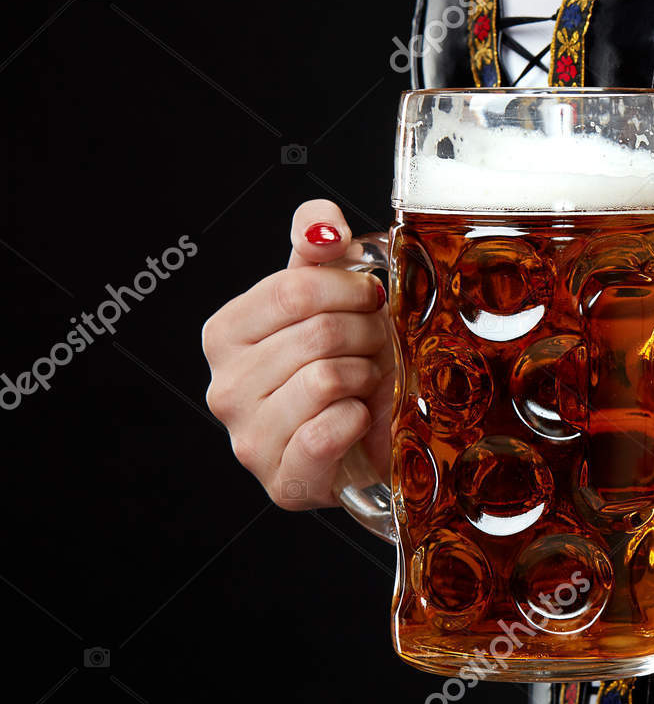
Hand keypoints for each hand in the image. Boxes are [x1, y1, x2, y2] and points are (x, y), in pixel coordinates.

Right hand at [202, 200, 392, 508]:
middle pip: (317, 333)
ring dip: (366, 378)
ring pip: (326, 379)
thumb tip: (321, 225)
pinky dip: (358, 420)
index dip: (351, 290)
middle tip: (378, 347)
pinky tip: (358, 419)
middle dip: (367, 335)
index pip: (293, 289)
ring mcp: (249, 438)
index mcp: (227, 334)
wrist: (368, 445)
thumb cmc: (348, 369)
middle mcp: (225, 387)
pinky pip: (328, 430)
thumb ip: (319, 248)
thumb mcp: (331, 297)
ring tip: (365, 384)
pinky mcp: (282, 479)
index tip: (371, 300)